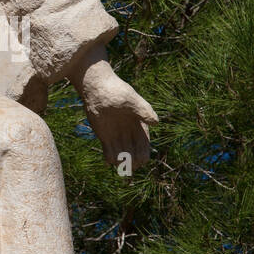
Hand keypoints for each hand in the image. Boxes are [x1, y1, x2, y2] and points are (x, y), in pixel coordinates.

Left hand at [68, 48, 157, 173]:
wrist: (97, 89)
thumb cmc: (116, 91)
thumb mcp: (131, 100)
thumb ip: (143, 110)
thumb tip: (156, 122)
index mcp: (141, 126)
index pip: (145, 147)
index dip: (143, 156)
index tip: (139, 159)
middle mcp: (130, 134)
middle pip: (134, 155)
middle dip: (132, 162)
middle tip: (128, 164)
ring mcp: (118, 137)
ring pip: (122, 156)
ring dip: (121, 162)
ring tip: (118, 162)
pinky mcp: (105, 137)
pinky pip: (109, 153)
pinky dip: (110, 159)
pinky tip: (108, 160)